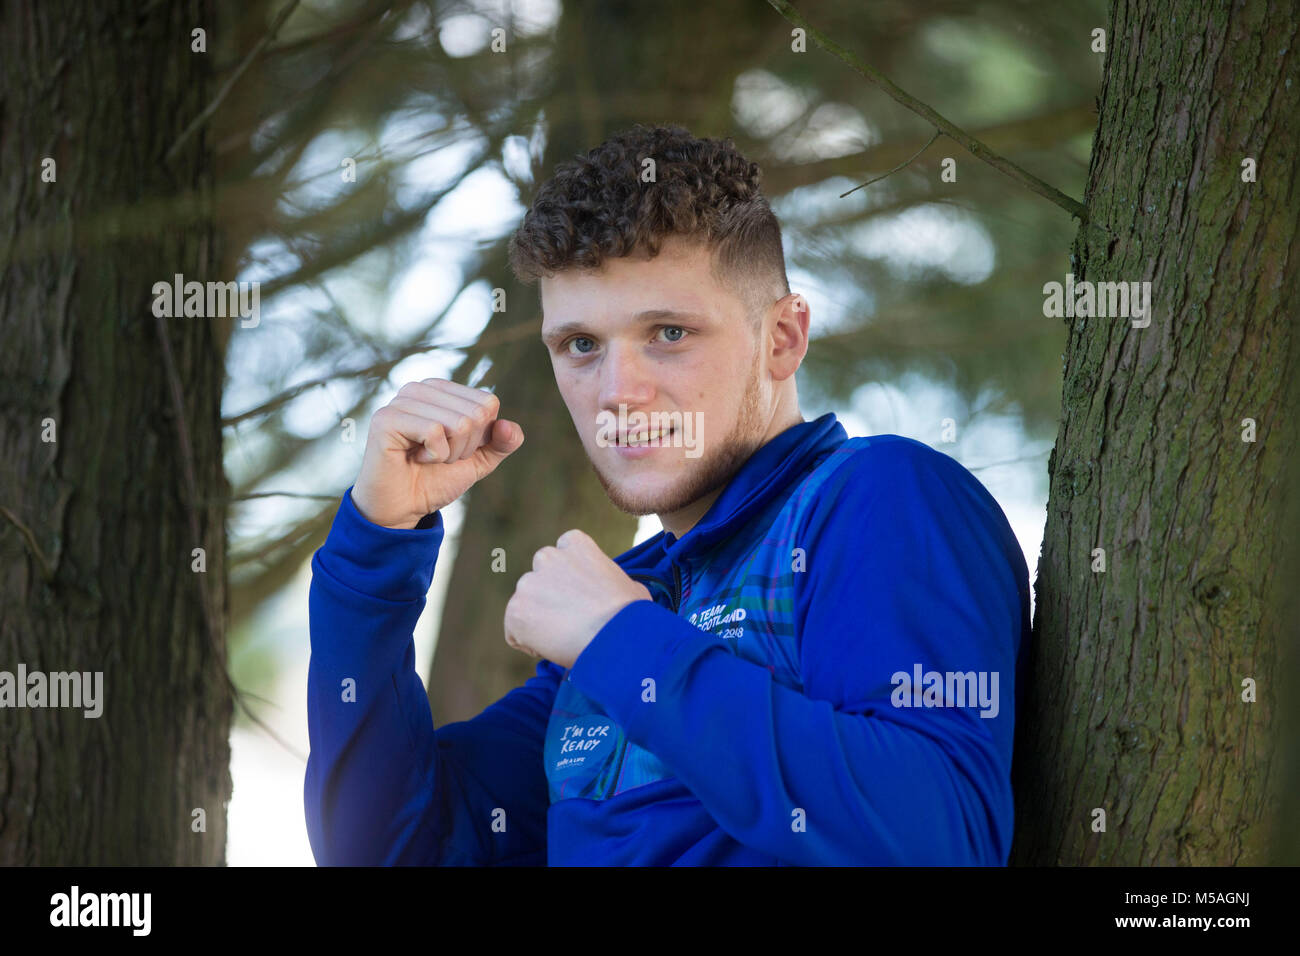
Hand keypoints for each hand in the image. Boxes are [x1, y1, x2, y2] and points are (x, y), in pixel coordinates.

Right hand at [351, 379, 523, 528]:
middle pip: (477, 414)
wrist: (404, 507)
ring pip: (459, 423)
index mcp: (441, 390)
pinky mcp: (386, 418)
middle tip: (438, 456)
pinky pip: (435, 432)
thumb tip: (508, 426)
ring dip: (449, 453)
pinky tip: (414, 458)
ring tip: (425, 458)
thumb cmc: (435, 479)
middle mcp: (420, 388)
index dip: (480, 436)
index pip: (488, 403)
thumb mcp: (479, 461)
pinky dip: (434, 456)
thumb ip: (502, 442)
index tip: (453, 448)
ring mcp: (401, 401)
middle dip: (465, 447)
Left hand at [503, 529, 652, 668]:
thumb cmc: (630, 615)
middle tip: (570, 621)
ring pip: (526, 605)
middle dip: (549, 597)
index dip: (569, 579)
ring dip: (539, 620)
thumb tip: (612, 592)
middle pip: (539, 579)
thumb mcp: (628, 584)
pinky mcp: (515, 612)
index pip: (561, 554)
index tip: (581, 598)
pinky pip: (515, 632)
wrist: (616, 638)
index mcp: (574, 544)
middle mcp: (546, 557)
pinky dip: (529, 642)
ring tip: (565, 639)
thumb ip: (608, 580)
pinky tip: (553, 649)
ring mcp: (527, 584)